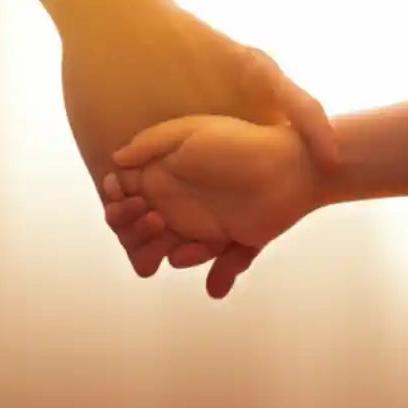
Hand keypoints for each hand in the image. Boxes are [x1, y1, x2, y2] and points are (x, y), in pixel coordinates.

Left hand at [58, 0, 336, 294]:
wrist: (125, 24)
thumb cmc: (195, 43)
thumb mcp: (263, 71)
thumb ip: (305, 111)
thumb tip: (337, 156)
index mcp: (217, 150)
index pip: (236, 204)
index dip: (241, 234)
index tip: (242, 249)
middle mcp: (184, 164)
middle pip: (193, 222)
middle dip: (195, 248)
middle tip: (195, 257)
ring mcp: (147, 166)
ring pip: (155, 224)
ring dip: (161, 247)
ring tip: (173, 258)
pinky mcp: (111, 164)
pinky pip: (120, 212)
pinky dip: (128, 240)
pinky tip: (141, 256)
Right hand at [106, 116, 322, 249]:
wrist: (292, 166)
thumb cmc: (238, 143)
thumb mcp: (188, 132)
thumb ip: (150, 143)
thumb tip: (115, 158)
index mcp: (163, 175)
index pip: (124, 197)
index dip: (117, 203)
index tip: (128, 199)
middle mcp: (177, 203)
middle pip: (136, 231)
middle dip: (135, 233)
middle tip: (158, 219)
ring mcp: (202, 226)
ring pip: (166, 255)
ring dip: (168, 255)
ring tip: (192, 245)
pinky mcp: (231, 244)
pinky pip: (214, 268)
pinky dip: (216, 275)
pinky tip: (217, 261)